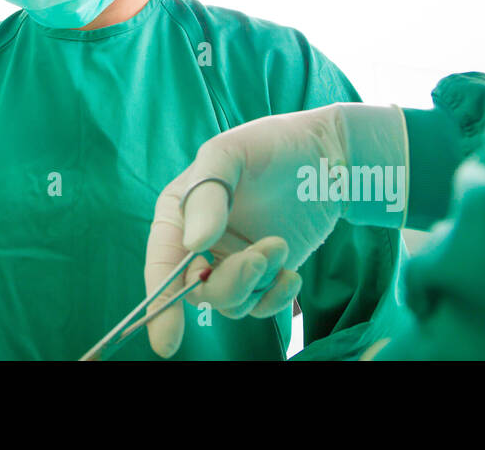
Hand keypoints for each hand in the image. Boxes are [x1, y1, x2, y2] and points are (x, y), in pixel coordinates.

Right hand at [145, 104, 406, 356]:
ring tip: (280, 245)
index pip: (161, 263)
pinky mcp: (265, 272)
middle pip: (199, 290)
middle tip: (259, 258)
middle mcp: (200, 243)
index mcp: (179, 213)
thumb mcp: (229, 154)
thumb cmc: (269, 144)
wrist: (325, 154)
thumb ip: (207, 194)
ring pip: (231, 301)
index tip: (167, 340)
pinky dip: (275, 297)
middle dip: (228, 283)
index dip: (160, 303)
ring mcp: (233, 260)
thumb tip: (196, 244)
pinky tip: (291, 274)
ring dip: (256, 283)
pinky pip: (261, 304)